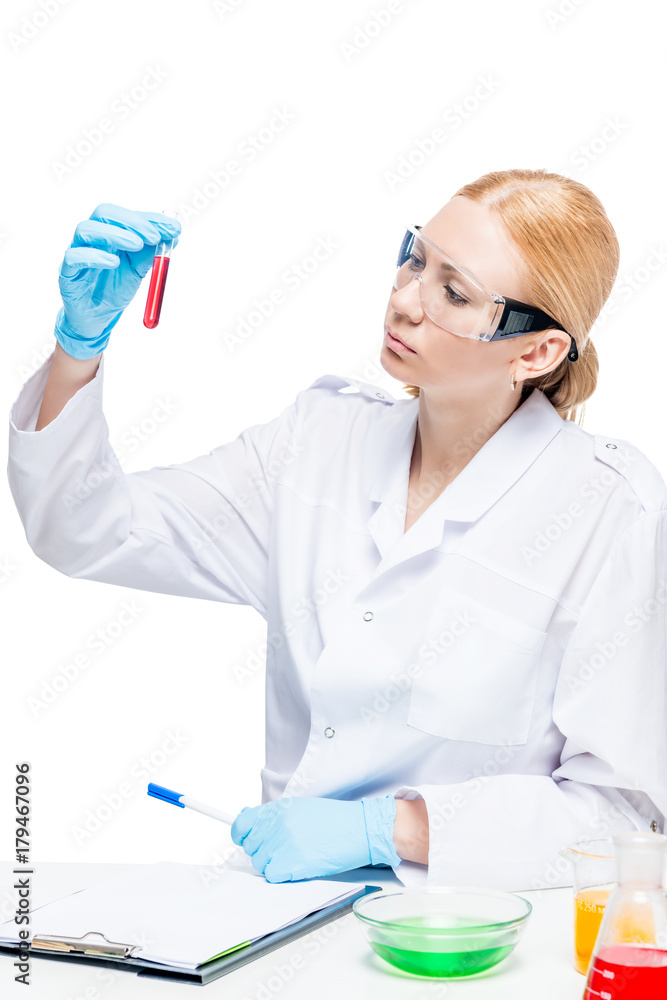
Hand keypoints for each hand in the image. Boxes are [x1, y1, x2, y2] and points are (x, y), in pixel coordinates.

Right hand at [54, 203, 180, 358]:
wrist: (97, 318)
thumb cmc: (114, 288)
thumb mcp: (138, 269)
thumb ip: (152, 253)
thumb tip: (173, 235)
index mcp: (109, 232)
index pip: (127, 215)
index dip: (150, 219)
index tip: (173, 228)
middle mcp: (92, 237)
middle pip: (104, 213)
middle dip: (133, 222)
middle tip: (154, 237)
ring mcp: (77, 252)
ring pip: (85, 229)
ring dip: (114, 234)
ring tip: (136, 246)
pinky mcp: (67, 272)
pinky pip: (74, 257)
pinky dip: (95, 256)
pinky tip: (113, 262)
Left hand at [230, 795, 401, 881]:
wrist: (358, 829)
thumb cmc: (333, 819)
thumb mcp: (300, 807)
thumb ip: (273, 815)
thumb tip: (247, 819)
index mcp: (278, 809)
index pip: (242, 824)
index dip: (240, 834)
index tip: (242, 838)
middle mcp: (277, 825)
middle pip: (251, 847)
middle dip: (263, 849)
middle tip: (283, 847)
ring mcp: (283, 845)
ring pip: (261, 863)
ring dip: (274, 863)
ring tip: (295, 854)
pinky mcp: (292, 864)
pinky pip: (273, 876)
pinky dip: (283, 874)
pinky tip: (299, 864)